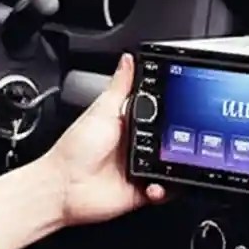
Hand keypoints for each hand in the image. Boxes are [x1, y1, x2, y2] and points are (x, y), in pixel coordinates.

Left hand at [44, 54, 166, 226]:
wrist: (64, 186)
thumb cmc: (75, 148)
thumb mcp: (102, 110)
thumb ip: (119, 86)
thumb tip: (129, 58)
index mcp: (129, 123)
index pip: (159, 113)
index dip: (173, 110)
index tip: (185, 107)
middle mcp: (137, 146)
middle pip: (170, 139)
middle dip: (181, 140)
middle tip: (182, 138)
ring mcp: (141, 169)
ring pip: (172, 165)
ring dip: (176, 166)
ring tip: (170, 163)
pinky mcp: (142, 190)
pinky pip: (165, 189)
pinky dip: (167, 188)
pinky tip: (157, 184)